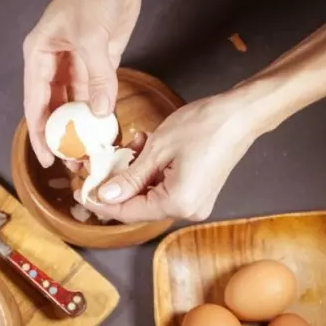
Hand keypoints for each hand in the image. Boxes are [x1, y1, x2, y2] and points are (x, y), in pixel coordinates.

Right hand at [23, 0, 140, 167]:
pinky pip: (94, 94)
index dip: (40, 134)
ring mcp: (75, 65)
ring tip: (86, 154)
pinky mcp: (97, 64)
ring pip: (73, 105)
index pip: (35, 103)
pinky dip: (97, 113)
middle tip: (71, 164)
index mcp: (39, 56)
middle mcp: (53, 64)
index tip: (47, 159)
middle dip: (60, 137)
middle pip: (52, 109)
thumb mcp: (91, 36)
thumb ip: (96, 75)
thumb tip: (99, 113)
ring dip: (80, 129)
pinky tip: (102, 131)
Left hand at [81, 93, 257, 222]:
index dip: (101, 202)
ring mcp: (195, 203)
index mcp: (177, 203)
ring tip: (130, 148)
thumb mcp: (157, 149)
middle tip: (99, 166)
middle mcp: (187, 210)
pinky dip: (150, 172)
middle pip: (138, 205)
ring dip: (134, 174)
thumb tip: (105, 196)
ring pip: (149, 195)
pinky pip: (164, 188)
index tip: (81, 193)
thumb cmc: (205, 126)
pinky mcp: (198, 193)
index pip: (128, 211)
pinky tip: (145, 150)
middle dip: (117, 185)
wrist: (243, 113)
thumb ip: (128, 177)